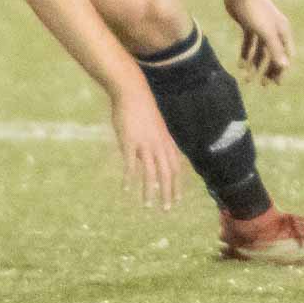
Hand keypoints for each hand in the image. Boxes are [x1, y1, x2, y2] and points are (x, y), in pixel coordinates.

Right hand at [111, 89, 180, 210]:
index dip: (177, 185)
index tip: (176, 200)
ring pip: (151, 173)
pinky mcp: (129, 142)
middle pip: (167, 175)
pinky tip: (126, 188)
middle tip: (166, 210)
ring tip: (147, 205)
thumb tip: (155, 154)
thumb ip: (157, 141)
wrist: (133, 92)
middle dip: (168, 194)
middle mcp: (159, 146)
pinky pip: (131, 164)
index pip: (176, 169)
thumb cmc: (142, 109)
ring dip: (150, 191)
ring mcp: (144, 144)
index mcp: (166, 142)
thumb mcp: (155, 126)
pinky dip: (130, 178)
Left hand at [225, 0, 292, 83]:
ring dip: (254, 65)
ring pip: (259, 51)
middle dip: (268, 70)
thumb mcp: (265, 32)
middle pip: (273, 55)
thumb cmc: (255, 10)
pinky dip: (245, 54)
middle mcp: (274, 30)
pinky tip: (240, 66)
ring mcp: (261, 28)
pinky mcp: (249, 26)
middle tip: (263, 85)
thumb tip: (285, 66)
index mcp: (283, 32)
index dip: (281, 70)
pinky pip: (248, 44)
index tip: (276, 83)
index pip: (285, 55)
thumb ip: (275, 49)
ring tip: (247, 80)